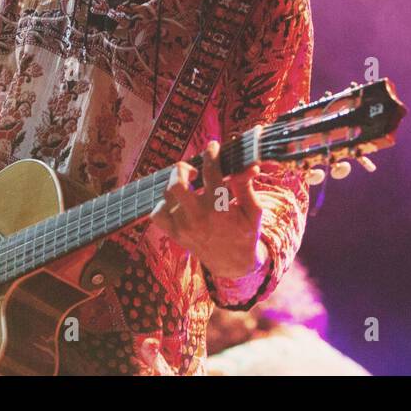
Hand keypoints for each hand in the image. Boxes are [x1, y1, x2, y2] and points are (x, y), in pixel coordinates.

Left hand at [149, 140, 264, 278]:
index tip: (213, 145)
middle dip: (182, 169)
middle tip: (193, 170)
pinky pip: (157, 213)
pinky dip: (163, 204)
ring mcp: (183, 227)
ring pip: (166, 196)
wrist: (232, 265)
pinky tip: (177, 202)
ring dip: (176, 185)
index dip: (211, 154)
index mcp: (219, 209)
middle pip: (176, 185)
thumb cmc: (245, 233)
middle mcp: (198, 217)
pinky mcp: (174, 234)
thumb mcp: (253, 210)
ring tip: (189, 186)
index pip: (211, 172)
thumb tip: (248, 164)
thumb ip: (246, 186)